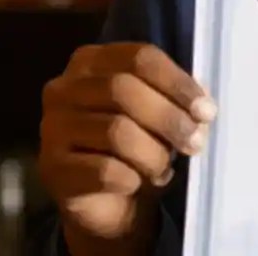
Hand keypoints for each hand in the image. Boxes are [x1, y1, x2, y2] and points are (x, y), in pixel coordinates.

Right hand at [39, 43, 216, 255]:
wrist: (108, 200)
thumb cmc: (138, 144)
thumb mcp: (160, 113)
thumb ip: (178, 98)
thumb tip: (201, 105)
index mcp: (92, 61)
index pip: (140, 57)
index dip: (178, 82)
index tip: (206, 110)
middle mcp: (63, 88)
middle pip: (123, 89)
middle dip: (169, 119)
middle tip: (196, 142)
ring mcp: (52, 127)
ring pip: (116, 132)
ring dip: (153, 154)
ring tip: (165, 168)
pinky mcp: (52, 167)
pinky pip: (104, 170)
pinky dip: (133, 179)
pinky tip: (139, 183)